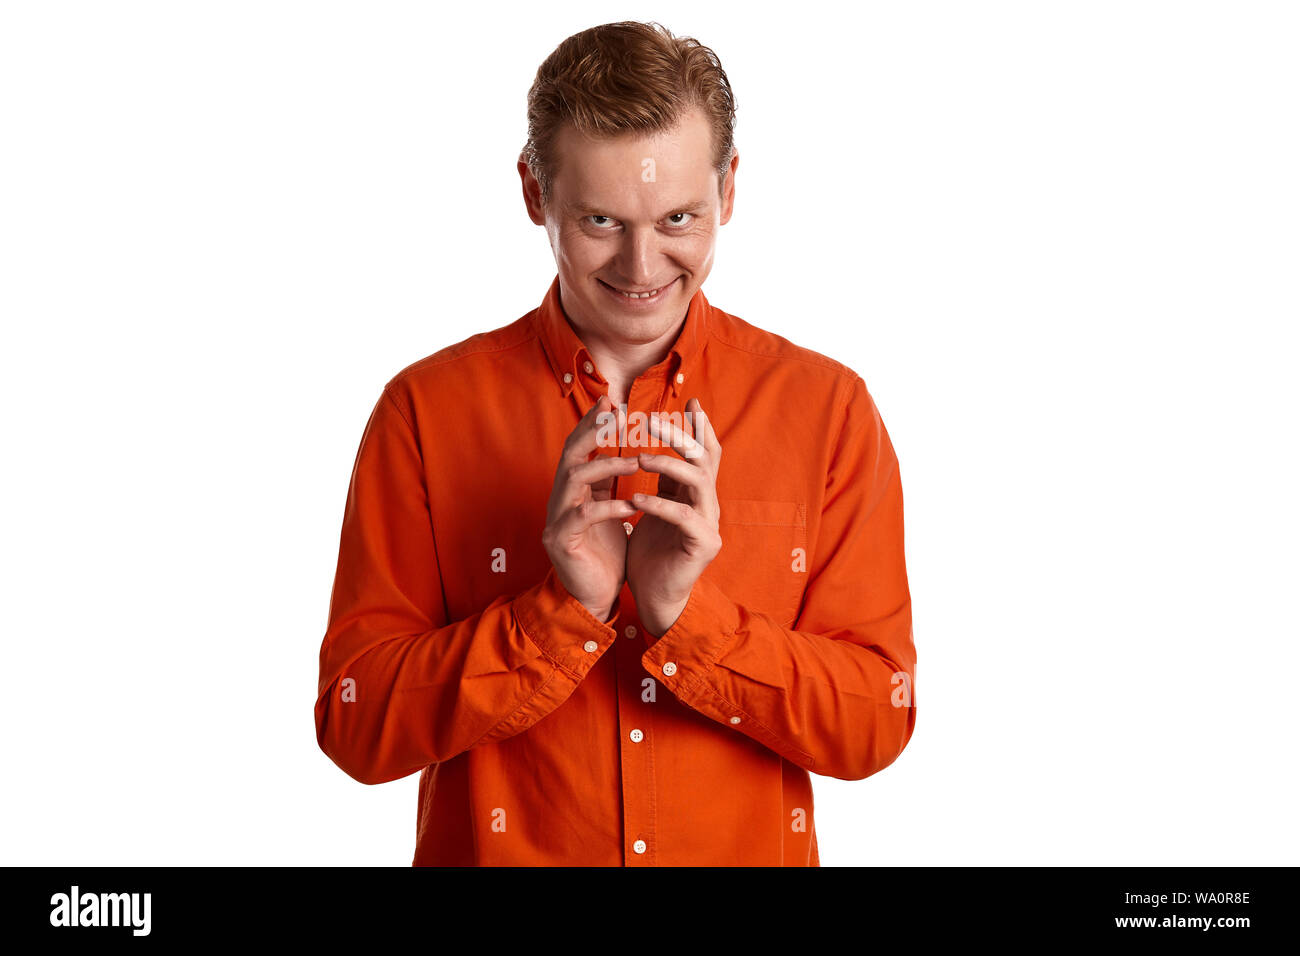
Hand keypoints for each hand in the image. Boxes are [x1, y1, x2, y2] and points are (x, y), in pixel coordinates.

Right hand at [542, 394, 638, 619]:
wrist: (593, 596)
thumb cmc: (602, 552)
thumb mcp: (607, 510)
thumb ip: (607, 483)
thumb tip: (619, 450)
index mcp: (573, 490)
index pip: (579, 446)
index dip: (595, 423)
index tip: (614, 401)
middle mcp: (560, 499)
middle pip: (570, 453)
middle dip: (593, 431)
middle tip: (618, 415)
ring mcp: (557, 519)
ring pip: (573, 479)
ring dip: (605, 465)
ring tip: (635, 462)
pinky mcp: (561, 542)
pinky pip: (582, 517)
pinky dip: (607, 508)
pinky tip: (631, 506)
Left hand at [626, 398, 722, 635]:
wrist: (655, 597)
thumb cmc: (652, 553)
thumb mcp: (656, 507)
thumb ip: (662, 481)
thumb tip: (655, 446)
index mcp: (696, 494)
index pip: (705, 451)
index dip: (700, 426)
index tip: (690, 400)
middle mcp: (708, 504)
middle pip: (705, 458)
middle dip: (682, 435)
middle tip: (655, 419)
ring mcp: (709, 524)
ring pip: (700, 481)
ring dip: (670, 464)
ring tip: (641, 457)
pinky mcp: (702, 546)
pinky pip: (684, 518)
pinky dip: (660, 505)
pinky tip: (637, 499)